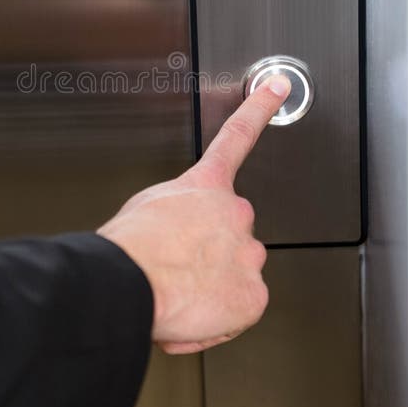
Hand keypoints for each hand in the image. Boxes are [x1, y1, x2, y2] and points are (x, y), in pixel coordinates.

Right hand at [97, 75, 290, 353]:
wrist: (130, 281)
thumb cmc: (129, 247)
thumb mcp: (146, 208)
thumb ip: (179, 212)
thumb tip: (180, 234)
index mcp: (206, 186)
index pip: (237, 138)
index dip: (260, 109)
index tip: (278, 87)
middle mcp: (236, 213)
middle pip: (234, 234)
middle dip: (212, 253)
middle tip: (178, 268)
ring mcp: (248, 253)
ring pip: (237, 274)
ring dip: (215, 286)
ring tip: (180, 292)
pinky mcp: (253, 295)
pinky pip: (240, 311)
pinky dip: (219, 319)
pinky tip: (192, 313)